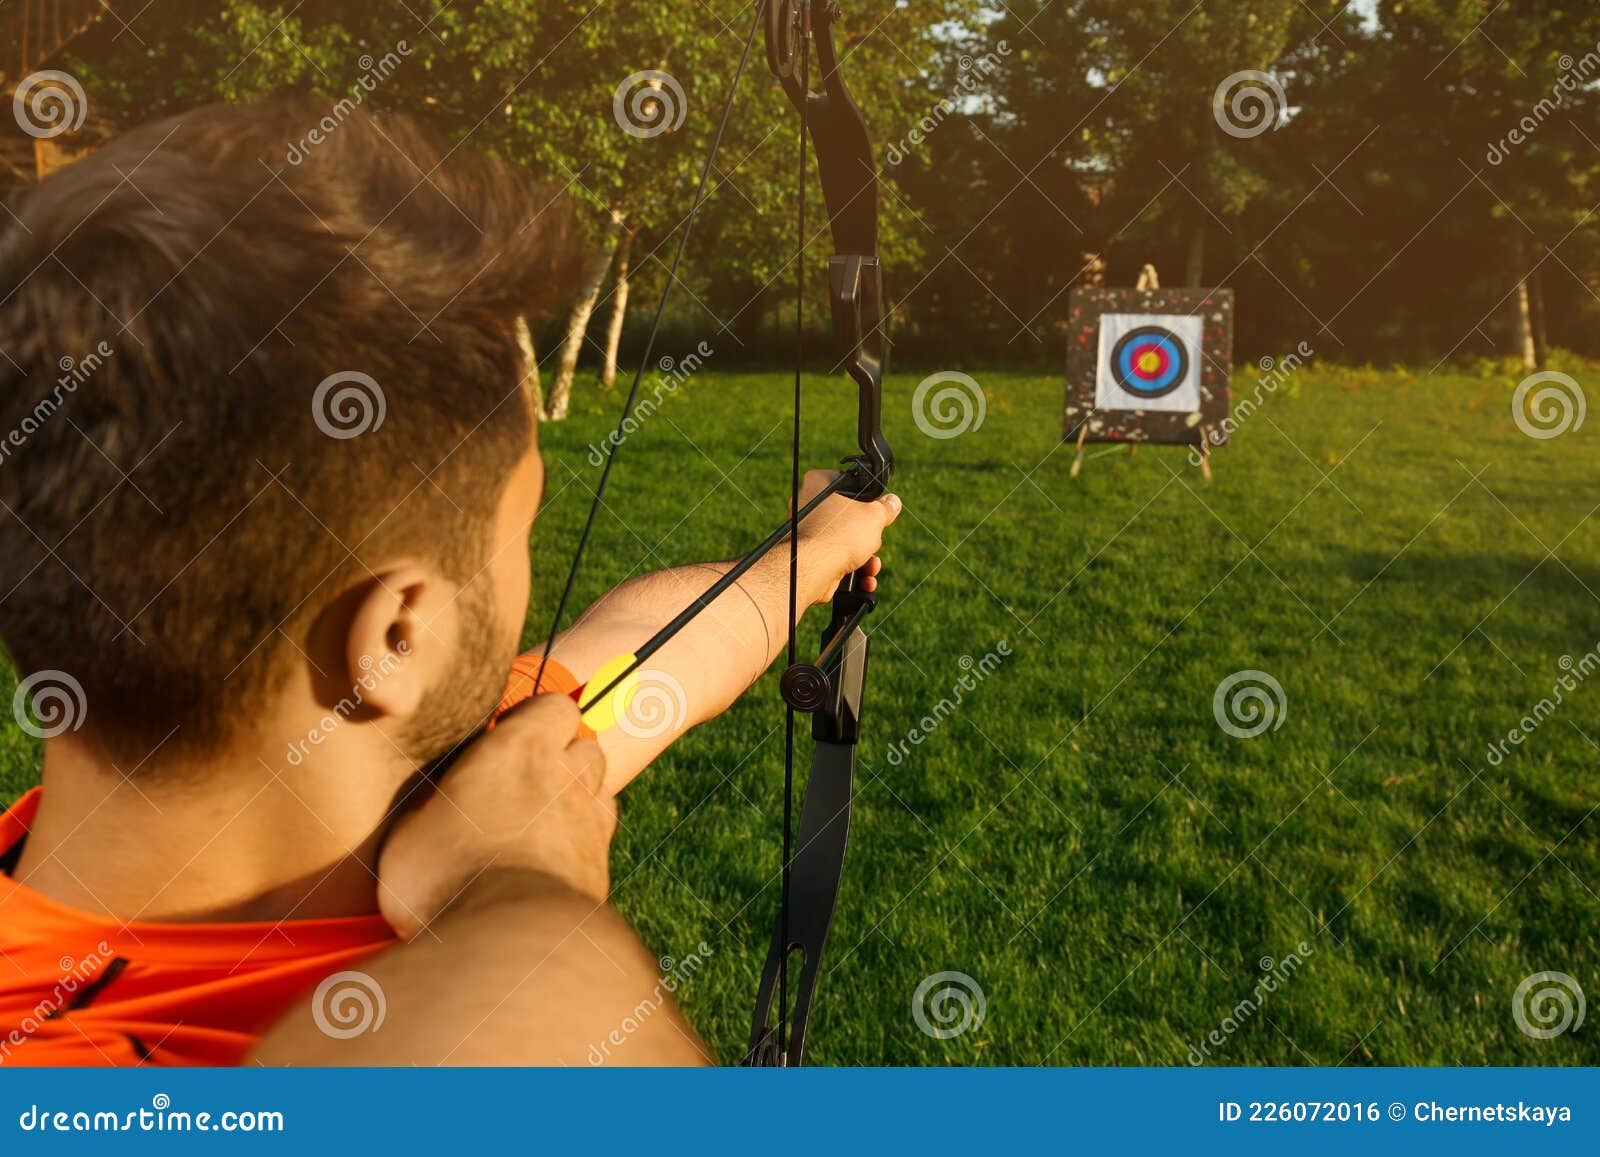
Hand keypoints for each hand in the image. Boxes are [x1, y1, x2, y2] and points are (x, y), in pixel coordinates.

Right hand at [377, 694, 615, 939]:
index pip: (555, 705)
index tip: (509, 739)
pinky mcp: (601, 867)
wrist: (508, 942)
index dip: (538, 718)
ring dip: (580, 795)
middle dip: (564, 757)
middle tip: (525, 783)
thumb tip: (426, 817)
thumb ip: (428, 813)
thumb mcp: (409, 837)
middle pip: (585, 746)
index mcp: (518, 750)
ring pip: (601, 787)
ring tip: (543, 819)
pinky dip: (584, 840)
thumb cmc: (443, 878)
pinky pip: (601, 838)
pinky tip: (554, 860)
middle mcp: (565, 777)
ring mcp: (591, 822)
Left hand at [795, 468, 900, 600]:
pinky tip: (864, 580)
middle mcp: (806, 507)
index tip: (875, 506)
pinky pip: (835, 562)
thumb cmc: (839, 534)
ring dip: (865, 559)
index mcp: (818, 485)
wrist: (815, 570)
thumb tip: (893, 502)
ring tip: (871, 566)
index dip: (863, 494)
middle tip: (874, 539)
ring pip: (843, 543)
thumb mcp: (874, 515)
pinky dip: (852, 573)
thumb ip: (885, 508)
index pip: (844, 481)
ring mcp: (806, 535)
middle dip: (867, 535)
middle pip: (847, 517)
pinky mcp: (808, 558)